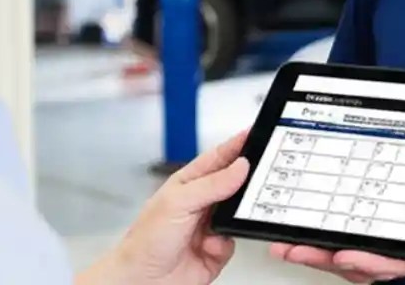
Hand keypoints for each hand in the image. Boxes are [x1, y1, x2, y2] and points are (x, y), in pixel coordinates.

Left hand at [83, 130, 250, 284]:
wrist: (143, 281)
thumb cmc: (146, 241)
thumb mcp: (178, 203)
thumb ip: (212, 184)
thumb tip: (240, 167)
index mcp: (189, 183)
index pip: (218, 158)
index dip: (237, 145)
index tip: (255, 133)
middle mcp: (201, 202)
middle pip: (234, 184)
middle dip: (246, 183)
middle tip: (260, 177)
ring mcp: (210, 225)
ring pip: (239, 212)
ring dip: (235, 217)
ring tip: (224, 220)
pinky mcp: (217, 248)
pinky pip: (235, 239)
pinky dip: (225, 243)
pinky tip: (209, 246)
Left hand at [269, 137, 404, 282]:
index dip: (376, 260)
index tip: (348, 256)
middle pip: (372, 258)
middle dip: (331, 258)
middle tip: (294, 250)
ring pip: (360, 252)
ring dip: (324, 252)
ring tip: (287, 245)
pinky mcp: (397, 228)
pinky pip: (362, 238)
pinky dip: (335, 239)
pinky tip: (308, 234)